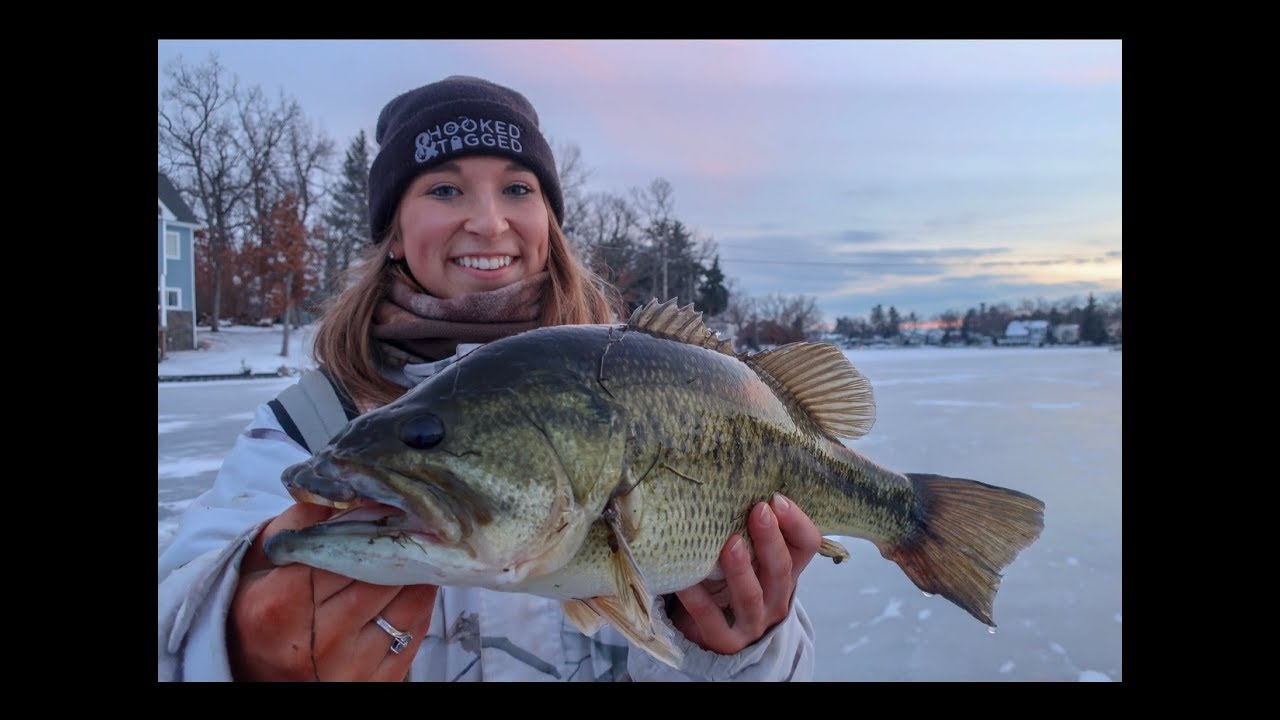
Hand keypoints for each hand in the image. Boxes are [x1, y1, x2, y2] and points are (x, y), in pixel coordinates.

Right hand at [228, 503, 438, 680]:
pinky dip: (420, 605)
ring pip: (407, 604)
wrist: (252, 670)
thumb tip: (349, 495)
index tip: (387, 508)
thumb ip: (300, 522)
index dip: (369, 526)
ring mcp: (350, 668)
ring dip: (416, 574)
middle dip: (399, 548)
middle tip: (413, 525)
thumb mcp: (262, 560)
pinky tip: (412, 587)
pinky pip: (415, 633)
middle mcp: (318, 641)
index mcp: (281, 605)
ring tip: (414, 554)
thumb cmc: (260, 607)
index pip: (341, 554)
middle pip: (380, 579)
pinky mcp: (376, 683)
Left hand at [668, 494, 821, 654]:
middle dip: (770, 540)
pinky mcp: (724, 641)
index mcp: (786, 572)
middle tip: (758, 510)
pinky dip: (698, 599)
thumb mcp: (751, 558)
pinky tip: (685, 582)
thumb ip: (749, 531)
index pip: (807, 545)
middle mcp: (775, 598)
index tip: (776, 498)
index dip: (797, 523)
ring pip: (751, 597)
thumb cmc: (731, 582)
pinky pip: (710, 618)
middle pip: (780, 569)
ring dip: (741, 570)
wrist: (712, 634)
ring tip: (730, 544)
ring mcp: (752, 623)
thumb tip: (734, 485)